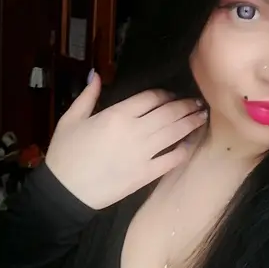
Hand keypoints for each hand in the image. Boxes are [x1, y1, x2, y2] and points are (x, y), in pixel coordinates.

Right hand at [45, 73, 205, 208]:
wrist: (65, 192)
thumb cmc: (65, 153)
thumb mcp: (71, 119)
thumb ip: (88, 96)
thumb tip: (97, 75)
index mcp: (117, 114)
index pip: (151, 98)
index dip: (165, 94)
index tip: (172, 94)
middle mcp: (135, 130)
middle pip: (169, 113)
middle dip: (186, 106)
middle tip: (198, 103)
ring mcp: (143, 153)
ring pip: (175, 133)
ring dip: (191, 123)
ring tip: (203, 116)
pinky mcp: (146, 174)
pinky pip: (172, 160)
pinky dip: (184, 151)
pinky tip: (192, 144)